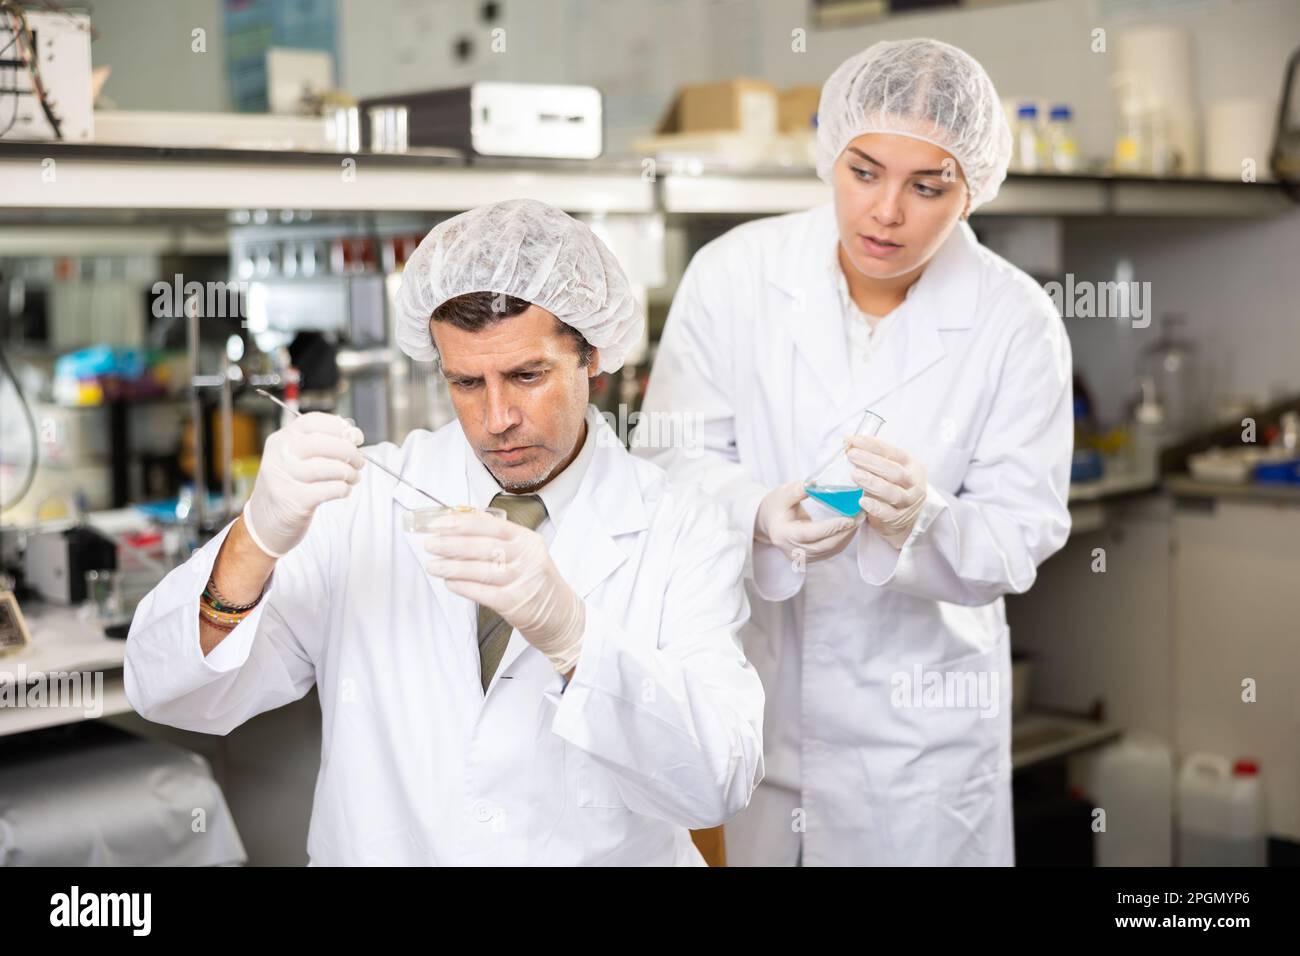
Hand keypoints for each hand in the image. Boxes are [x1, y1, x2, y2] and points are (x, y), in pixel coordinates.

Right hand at [242, 412, 364, 558]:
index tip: (356, 437)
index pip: (312, 421)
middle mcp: (280, 455)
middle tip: (359, 461)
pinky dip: (343, 489)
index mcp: (281, 439)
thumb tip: (352, 434)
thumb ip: (319, 444)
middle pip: (322, 443)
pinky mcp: (294, 500)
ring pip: (328, 467)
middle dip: (349, 451)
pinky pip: (329, 489)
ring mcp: (285, 478)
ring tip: (353, 477)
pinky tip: (343, 490)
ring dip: (349, 472)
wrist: (265, 522)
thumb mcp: (294, 458)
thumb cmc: (288, 486)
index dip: (339, 427)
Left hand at [423, 512, 583, 673]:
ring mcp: (523, 581)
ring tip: (433, 566)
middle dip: (452, 544)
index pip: (492, 525)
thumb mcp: (525, 554)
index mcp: (528, 540)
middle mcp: (528, 558)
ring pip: (481, 570)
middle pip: (484, 546)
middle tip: (431, 544)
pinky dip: (464, 587)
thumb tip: (459, 524)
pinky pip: (483, 593)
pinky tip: (450, 583)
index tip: (440, 524)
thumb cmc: (536, 583)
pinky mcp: (516, 604)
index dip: (462, 524)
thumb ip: (498, 540)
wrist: (561, 617)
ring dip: (453, 567)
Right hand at [754, 480, 863, 563]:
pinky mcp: (810, 558)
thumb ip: (798, 490)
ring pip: (830, 550)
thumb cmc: (776, 506)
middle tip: (860, 517)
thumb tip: (815, 483)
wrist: (769, 522)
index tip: (849, 518)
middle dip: (844, 532)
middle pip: (823, 545)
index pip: (810, 533)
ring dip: (847, 536)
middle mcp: (792, 550)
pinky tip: (851, 528)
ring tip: (859, 520)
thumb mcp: (783, 494)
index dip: (831, 527)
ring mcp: (802, 557)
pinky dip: (843, 540)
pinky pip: (830, 551)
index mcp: (783, 534)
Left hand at [846, 435, 926, 548]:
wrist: (905, 517)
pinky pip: (887, 514)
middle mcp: (914, 483)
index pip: (892, 453)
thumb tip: (849, 443)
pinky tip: (861, 501)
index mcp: (912, 466)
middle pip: (894, 471)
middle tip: (851, 455)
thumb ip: (874, 458)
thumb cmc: (893, 487)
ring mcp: (909, 503)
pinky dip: (875, 507)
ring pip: (893, 493)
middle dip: (871, 462)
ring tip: (854, 475)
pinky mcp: (899, 519)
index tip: (853, 440)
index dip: (872, 445)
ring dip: (872, 483)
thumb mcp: (889, 470)